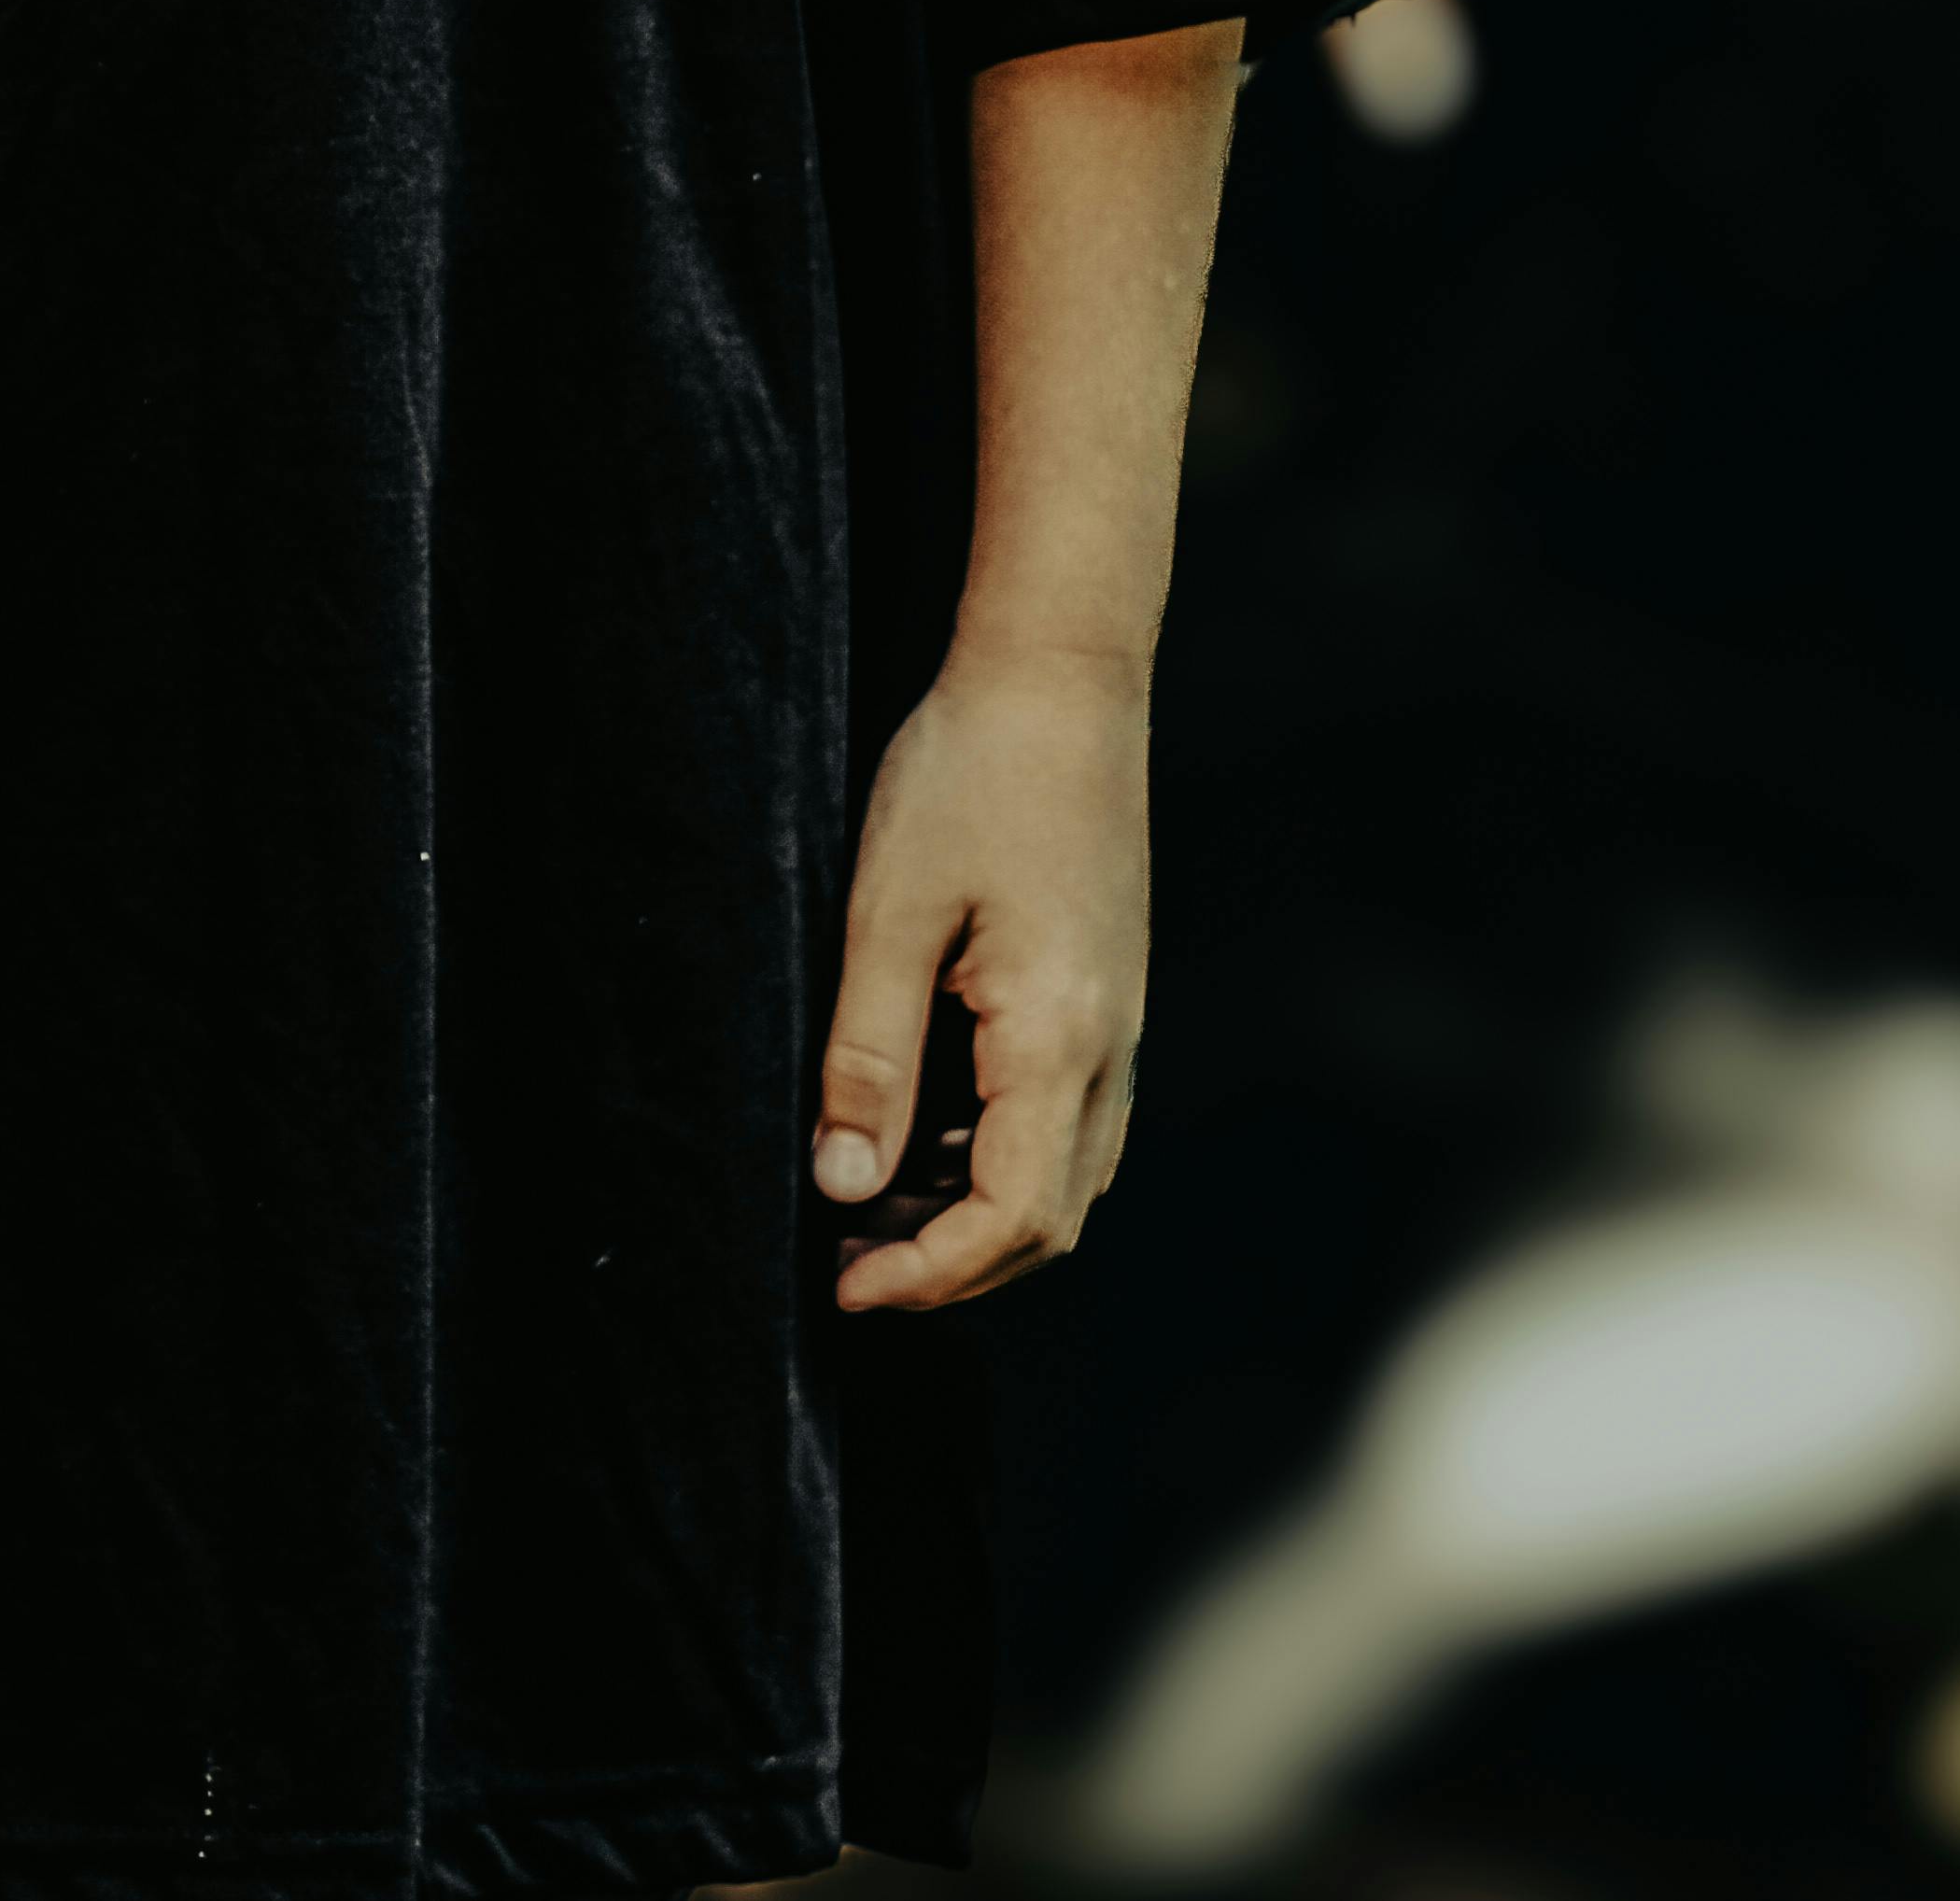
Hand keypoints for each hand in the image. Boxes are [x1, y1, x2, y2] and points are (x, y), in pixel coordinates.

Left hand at [808, 638, 1148, 1311]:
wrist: (1060, 676)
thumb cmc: (969, 773)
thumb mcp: (891, 909)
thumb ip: (869, 1055)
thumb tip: (843, 1186)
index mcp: (1059, 1037)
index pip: (1012, 1220)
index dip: (930, 1275)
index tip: (843, 1283)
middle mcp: (1109, 1049)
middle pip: (1049, 1220)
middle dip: (952, 1267)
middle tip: (847, 1260)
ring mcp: (1117, 1023)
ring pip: (1063, 1177)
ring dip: (975, 1217)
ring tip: (868, 1204)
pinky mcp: (1105, 994)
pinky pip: (1065, 1119)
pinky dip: (997, 1156)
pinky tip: (921, 1129)